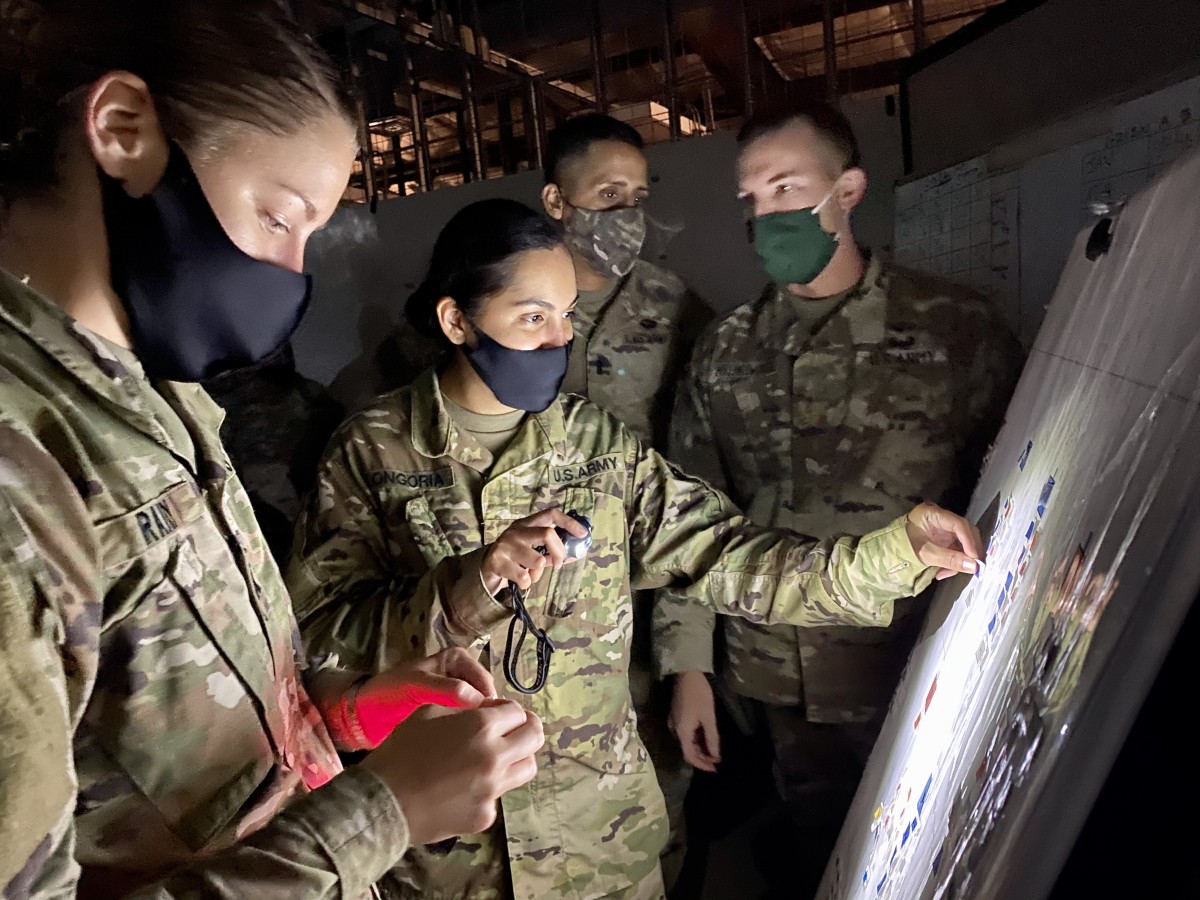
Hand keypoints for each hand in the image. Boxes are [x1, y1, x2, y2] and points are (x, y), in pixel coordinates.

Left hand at [355, 647, 496, 747]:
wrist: (368, 713)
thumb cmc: (389, 691)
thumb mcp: (415, 684)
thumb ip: (443, 688)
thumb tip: (476, 700)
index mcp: (458, 659)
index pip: (484, 681)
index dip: (488, 703)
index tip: (487, 727)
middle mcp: (462, 675)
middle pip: (486, 698)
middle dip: (485, 717)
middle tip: (482, 739)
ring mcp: (458, 697)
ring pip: (480, 713)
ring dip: (477, 728)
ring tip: (472, 745)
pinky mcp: (452, 716)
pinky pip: (468, 725)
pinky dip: (467, 735)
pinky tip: (464, 747)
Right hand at [361, 699, 543, 843]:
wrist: (383, 802)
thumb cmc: (400, 752)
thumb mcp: (428, 712)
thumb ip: (462, 708)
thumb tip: (484, 710)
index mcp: (481, 726)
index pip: (517, 712)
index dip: (506, 710)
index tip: (495, 714)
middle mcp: (495, 756)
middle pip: (534, 737)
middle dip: (526, 729)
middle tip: (513, 730)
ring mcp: (493, 789)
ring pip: (527, 768)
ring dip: (517, 757)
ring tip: (497, 757)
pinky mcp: (486, 815)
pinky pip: (499, 796)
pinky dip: (489, 789)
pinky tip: (465, 787)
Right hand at [481, 508, 589, 595]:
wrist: (486, 569)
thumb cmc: (515, 559)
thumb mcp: (532, 550)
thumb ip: (551, 551)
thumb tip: (576, 554)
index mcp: (527, 524)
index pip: (550, 514)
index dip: (569, 522)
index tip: (583, 534)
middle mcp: (516, 531)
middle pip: (548, 534)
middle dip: (559, 552)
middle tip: (558, 564)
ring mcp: (505, 545)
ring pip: (538, 560)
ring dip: (538, 573)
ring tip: (530, 574)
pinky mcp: (497, 561)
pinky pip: (524, 577)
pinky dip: (527, 583)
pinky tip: (519, 580)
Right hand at [669, 671, 721, 772]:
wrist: (686, 672)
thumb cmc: (698, 694)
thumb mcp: (708, 717)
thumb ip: (711, 738)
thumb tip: (715, 756)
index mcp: (682, 732)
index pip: (690, 756)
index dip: (702, 765)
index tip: (715, 768)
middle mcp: (675, 729)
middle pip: (687, 749)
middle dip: (703, 757)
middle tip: (717, 760)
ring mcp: (674, 721)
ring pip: (687, 741)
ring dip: (700, 748)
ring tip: (714, 750)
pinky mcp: (677, 714)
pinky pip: (686, 732)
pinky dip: (696, 738)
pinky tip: (706, 736)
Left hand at [905, 502, 984, 580]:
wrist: (888, 554)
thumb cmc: (902, 548)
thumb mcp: (925, 554)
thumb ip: (950, 560)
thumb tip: (974, 567)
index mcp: (932, 514)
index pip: (958, 524)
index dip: (969, 542)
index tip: (974, 559)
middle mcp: (940, 517)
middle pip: (965, 532)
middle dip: (968, 552)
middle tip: (971, 568)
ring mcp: (943, 528)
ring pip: (962, 542)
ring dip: (959, 559)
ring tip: (945, 573)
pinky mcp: (943, 539)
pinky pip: (955, 549)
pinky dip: (953, 561)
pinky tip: (942, 572)